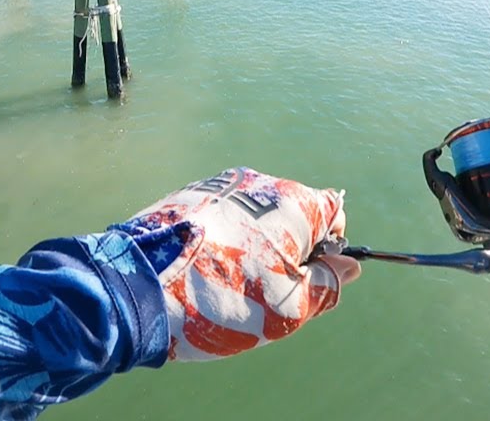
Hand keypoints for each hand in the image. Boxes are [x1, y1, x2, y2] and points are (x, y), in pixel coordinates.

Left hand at [113, 168, 358, 361]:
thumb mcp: (288, 307)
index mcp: (291, 202)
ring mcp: (218, 186)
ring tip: (226, 284)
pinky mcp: (187, 196)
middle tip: (264, 291)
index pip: (333, 212)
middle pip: (292, 214)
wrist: (140, 286)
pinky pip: (220, 218)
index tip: (310, 277)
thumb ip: (327, 284)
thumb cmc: (224, 298)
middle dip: (289, 250)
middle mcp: (257, 182)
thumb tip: (349, 267)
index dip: (329, 247)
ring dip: (252, 247)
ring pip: (254, 218)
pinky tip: (201, 271)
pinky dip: (221, 242)